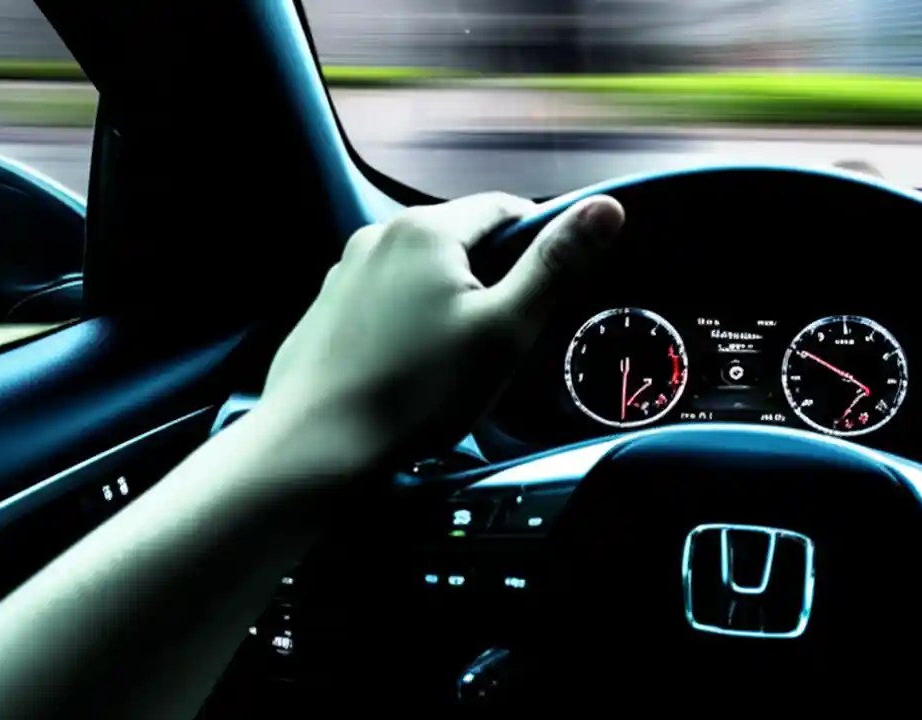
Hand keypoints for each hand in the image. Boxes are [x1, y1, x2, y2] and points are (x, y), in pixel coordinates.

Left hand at [261, 192, 625, 467]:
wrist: (316, 448)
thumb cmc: (415, 392)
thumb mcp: (505, 329)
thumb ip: (555, 265)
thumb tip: (606, 208)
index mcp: (427, 229)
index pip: (506, 208)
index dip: (539, 245)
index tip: (547, 294)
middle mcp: (379, 236)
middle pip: (463, 241)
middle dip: (492, 282)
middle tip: (504, 342)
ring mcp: (347, 273)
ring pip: (425, 275)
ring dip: (452, 305)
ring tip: (456, 365)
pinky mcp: (328, 311)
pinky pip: (389, 303)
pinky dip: (412, 326)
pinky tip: (414, 372)